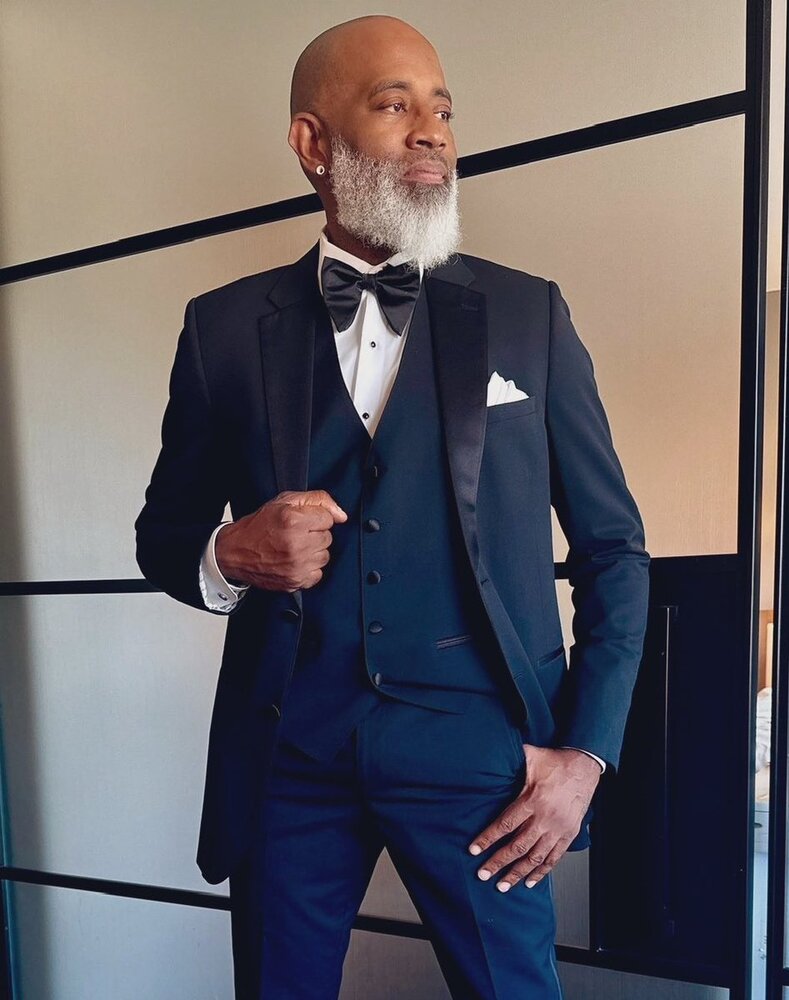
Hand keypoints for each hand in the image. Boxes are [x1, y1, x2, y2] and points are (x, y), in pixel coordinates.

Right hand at [215, 489, 346, 591]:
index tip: (301, 521)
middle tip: (294, 534)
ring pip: (325, 556)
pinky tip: (294, 561)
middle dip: (314, 534)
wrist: (234, 552)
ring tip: (293, 547)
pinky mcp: (295, 581)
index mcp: (293, 520)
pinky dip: (309, 568)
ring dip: (313, 552)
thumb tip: (342, 515)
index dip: (314, 518)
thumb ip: (318, 500)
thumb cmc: (259, 526)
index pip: (328, 519)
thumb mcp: (284, 501)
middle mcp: (296, 544)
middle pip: (327, 538)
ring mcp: (296, 566)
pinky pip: (318, 574)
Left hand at [467, 745, 600, 891]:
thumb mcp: (532, 757)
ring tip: (502, 885)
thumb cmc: (557, 763)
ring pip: (535, 857)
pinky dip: (541, 872)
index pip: (505, 825)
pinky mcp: (568, 834)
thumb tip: (492, 752)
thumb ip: (512, 759)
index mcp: (533, 800)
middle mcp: (545, 818)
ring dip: (517, 873)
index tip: (474, 850)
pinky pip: (554, 858)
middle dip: (498, 862)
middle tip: (483, 874)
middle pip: (517, 846)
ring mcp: (558, 829)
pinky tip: (529, 882)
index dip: (488, 839)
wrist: (585, 767)